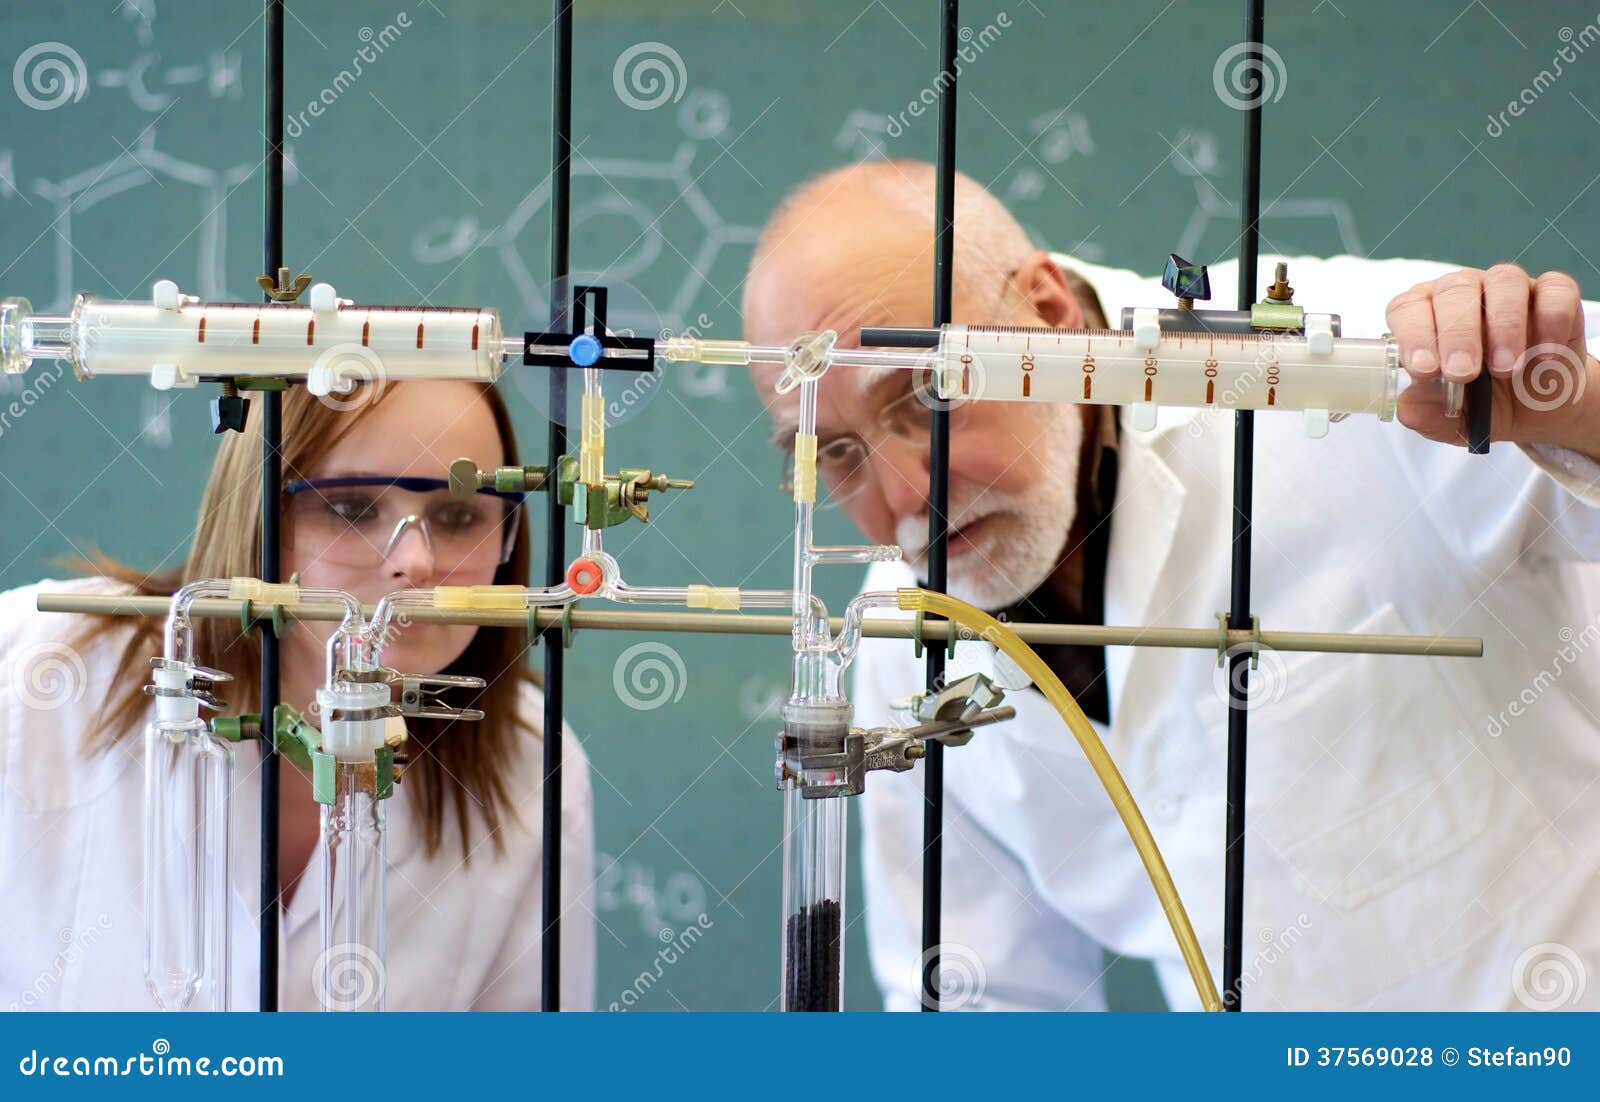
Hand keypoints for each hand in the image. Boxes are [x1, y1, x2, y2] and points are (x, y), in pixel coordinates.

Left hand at [1385, 264, 1599, 455]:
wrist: (1539, 409)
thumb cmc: (1483, 403)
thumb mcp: (1454, 420)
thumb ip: (1429, 415)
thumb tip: (1408, 411)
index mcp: (1426, 315)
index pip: (1408, 307)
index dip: (1413, 334)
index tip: (1425, 370)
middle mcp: (1465, 293)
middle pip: (1455, 289)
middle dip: (1457, 334)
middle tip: (1463, 374)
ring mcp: (1510, 289)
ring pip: (1504, 281)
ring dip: (1504, 325)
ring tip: (1505, 369)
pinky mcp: (1555, 294)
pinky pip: (1555, 290)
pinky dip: (1551, 320)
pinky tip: (1544, 355)